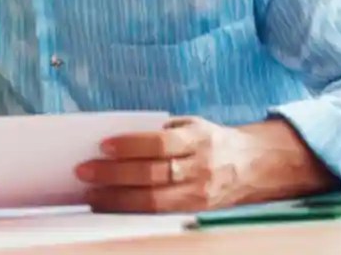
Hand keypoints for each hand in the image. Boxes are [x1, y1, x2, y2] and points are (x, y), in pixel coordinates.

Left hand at [76, 117, 334, 212]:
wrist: (256, 166)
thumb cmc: (211, 141)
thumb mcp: (192, 125)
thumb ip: (161, 132)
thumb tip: (114, 142)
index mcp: (199, 139)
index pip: (161, 143)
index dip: (131, 145)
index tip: (102, 145)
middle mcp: (202, 169)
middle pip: (153, 175)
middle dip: (114, 175)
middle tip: (83, 171)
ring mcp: (201, 194)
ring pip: (155, 202)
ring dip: (118, 199)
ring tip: (90, 194)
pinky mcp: (198, 213)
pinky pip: (161, 216)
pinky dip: (132, 213)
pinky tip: (110, 208)